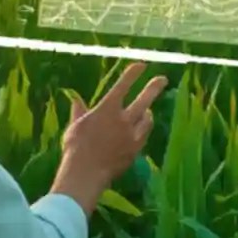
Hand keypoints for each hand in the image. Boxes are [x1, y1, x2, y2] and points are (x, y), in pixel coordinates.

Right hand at [50, 63, 168, 216]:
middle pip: (144, 100)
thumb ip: (79, 112)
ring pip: (147, 120)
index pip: (123, 85)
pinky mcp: (135, 150)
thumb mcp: (75, 126)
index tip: (141, 65)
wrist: (86, 172)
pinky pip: (143, 136)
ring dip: (148, 113)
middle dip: (154, 88)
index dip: (133, 74)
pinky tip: (140, 132)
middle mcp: (123, 119)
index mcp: (107, 109)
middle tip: (163, 79)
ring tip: (148, 111)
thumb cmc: (76, 147)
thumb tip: (76, 100)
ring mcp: (131, 136)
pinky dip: (143, 131)